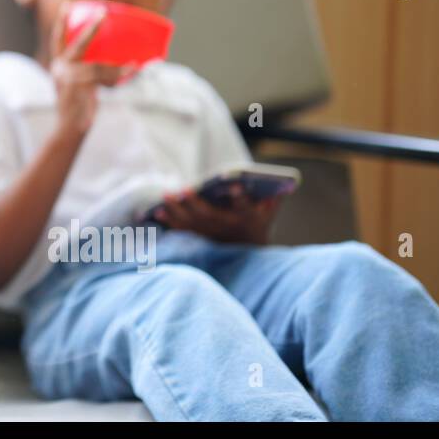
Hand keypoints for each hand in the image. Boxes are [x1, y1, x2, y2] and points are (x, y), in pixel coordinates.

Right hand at [48, 1, 134, 137]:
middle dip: (91, 29)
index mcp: (59, 66)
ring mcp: (68, 82)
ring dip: (118, 70)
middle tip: (103, 13)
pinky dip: (119, 78)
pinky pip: (103, 83)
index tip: (68, 5)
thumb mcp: (75, 85)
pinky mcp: (78, 93)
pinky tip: (132, 72)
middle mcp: (61, 70)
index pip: (58, 40)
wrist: (68, 130)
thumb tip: (119, 61)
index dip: (62, 23)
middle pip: (78, 46)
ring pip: (98, 68)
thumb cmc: (76, 106)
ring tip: (134, 68)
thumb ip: (87, 71)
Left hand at [151, 182, 281, 244]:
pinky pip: (183, 229)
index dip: (240, 197)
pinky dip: (170, 220)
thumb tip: (280, 184)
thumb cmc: (258, 224)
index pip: (244, 207)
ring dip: (178, 210)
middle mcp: (227, 226)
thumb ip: (273, 198)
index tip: (235, 186)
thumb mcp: (268, 212)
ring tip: (166, 195)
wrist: (248, 255)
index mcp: (246, 217)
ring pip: (193, 222)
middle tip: (184, 189)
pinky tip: (158, 211)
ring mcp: (212, 233)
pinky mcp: (200, 237)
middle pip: (210, 215)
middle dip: (196, 203)